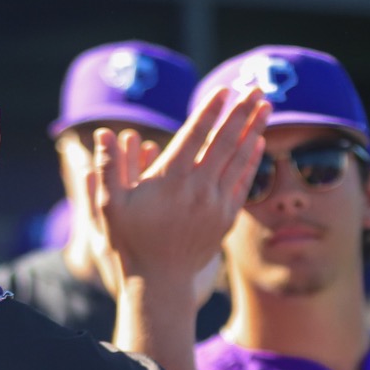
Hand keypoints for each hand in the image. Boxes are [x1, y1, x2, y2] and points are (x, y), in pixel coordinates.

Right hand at [93, 86, 269, 301]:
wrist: (160, 282)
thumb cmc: (130, 242)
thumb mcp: (108, 206)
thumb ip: (107, 168)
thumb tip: (103, 133)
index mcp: (171, 180)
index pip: (196, 134)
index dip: (210, 109)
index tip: (224, 89)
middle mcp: (198, 189)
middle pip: (226, 140)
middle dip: (242, 111)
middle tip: (257, 86)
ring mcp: (216, 204)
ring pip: (240, 159)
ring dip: (254, 129)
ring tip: (266, 106)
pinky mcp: (225, 219)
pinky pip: (243, 182)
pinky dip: (251, 160)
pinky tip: (257, 143)